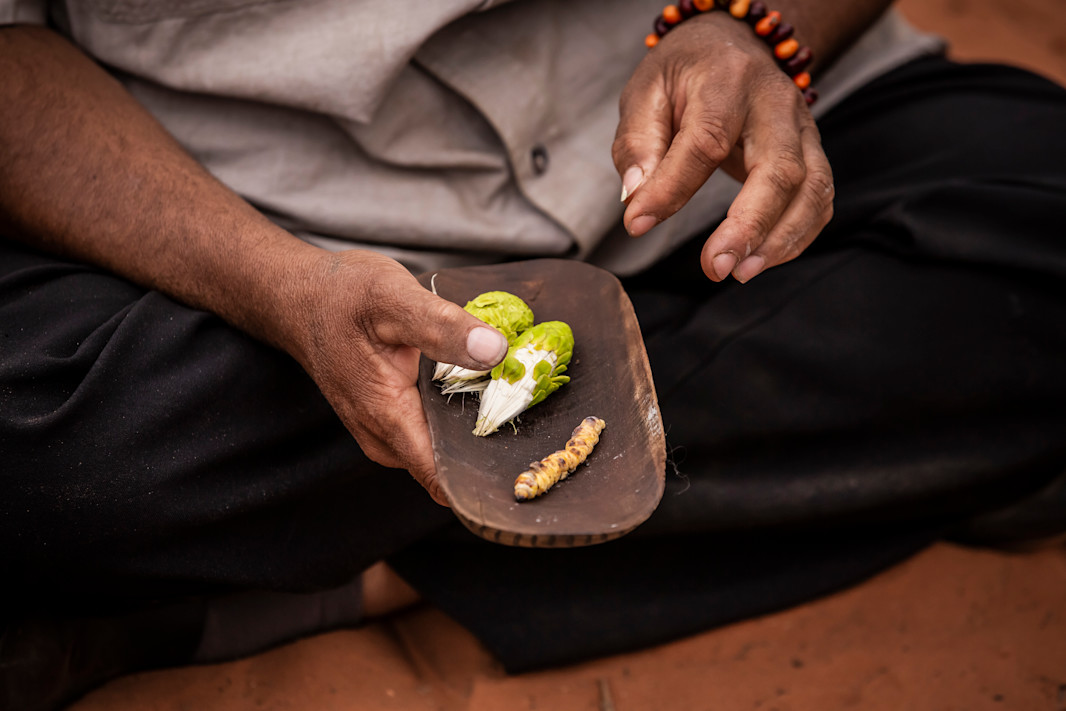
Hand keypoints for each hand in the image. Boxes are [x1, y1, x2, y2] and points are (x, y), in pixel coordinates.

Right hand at [285, 250, 507, 504]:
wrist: (300, 296)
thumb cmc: (342, 297)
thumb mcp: (394, 298)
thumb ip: (443, 327)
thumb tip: (495, 350)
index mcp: (388, 417)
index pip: (442, 476)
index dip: (485, 476)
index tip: (528, 465)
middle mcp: (385, 437)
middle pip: (450, 464)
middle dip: (491, 446)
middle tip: (534, 412)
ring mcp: (385, 432)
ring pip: (443, 449)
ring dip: (476, 429)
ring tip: (515, 397)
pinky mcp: (390, 420)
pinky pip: (433, 432)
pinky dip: (458, 415)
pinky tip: (483, 388)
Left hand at [613, 11, 833, 282]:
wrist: (732, 45)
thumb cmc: (683, 74)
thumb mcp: (645, 94)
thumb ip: (639, 145)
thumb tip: (636, 199)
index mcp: (728, 79)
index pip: (706, 140)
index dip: (673, 187)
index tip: (638, 223)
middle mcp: (777, 102)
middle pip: (780, 168)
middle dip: (750, 225)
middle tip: (716, 267)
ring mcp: (803, 128)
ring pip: (812, 189)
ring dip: (780, 240)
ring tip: (739, 273)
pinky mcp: (813, 153)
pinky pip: (820, 201)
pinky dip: (796, 237)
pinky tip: (760, 260)